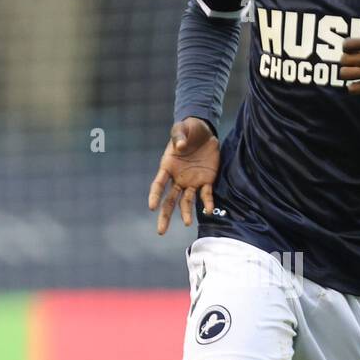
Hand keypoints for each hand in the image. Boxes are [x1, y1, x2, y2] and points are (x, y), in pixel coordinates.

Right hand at [148, 117, 219, 235]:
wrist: (204, 130)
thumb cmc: (188, 129)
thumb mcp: (181, 128)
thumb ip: (179, 136)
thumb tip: (179, 147)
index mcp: (168, 167)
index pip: (158, 185)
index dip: (155, 196)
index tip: (152, 207)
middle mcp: (178, 178)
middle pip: (169, 200)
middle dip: (164, 215)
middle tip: (160, 231)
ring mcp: (191, 181)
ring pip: (186, 201)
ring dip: (186, 212)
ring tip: (186, 223)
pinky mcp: (206, 180)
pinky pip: (206, 194)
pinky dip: (207, 203)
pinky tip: (208, 211)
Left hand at [339, 37, 359, 102]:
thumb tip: (347, 50)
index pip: (348, 44)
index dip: (346, 50)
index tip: (350, 53)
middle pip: (343, 60)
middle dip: (346, 64)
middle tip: (352, 67)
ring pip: (345, 74)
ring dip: (348, 76)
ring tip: (354, 76)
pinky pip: (352, 88)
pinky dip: (354, 88)